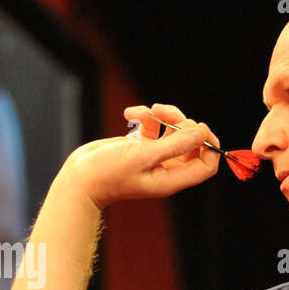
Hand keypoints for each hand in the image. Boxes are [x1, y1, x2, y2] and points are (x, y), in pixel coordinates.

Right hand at [61, 103, 220, 208]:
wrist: (79, 177)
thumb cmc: (108, 173)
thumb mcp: (143, 156)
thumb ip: (174, 144)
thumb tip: (201, 133)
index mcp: (172, 178)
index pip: (206, 164)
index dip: (208, 144)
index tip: (198, 127)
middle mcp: (166, 168)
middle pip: (191, 143)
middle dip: (182, 123)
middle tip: (164, 113)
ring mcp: (154, 156)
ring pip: (173, 131)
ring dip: (163, 115)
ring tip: (145, 111)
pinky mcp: (140, 145)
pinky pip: (153, 126)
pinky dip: (145, 116)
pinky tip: (130, 114)